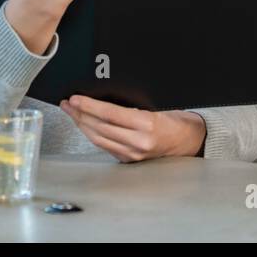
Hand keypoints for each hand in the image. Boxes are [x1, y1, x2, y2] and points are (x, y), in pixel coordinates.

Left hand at [59, 94, 205, 160]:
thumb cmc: (174, 121)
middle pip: (100, 127)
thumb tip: (100, 97)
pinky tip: (85, 125)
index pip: (110, 114)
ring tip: (71, 113)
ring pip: (99, 139)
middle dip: (80, 114)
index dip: (90, 106)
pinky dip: (92, 134)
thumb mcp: (156, 106)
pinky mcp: (129, 160)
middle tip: (67, 103)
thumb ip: (130, 105)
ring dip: (82, 125)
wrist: (188, 141)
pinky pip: (105, 146)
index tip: (76, 99)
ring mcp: (133, 154)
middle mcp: (139, 142)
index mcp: (147, 125)